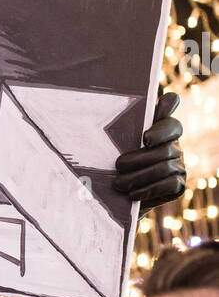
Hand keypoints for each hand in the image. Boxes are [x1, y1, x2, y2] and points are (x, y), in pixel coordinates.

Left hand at [112, 91, 184, 213]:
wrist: (120, 193)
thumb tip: (148, 102)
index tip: (146, 138)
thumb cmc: (119, 161)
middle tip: (118, 165)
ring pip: (165, 168)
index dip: (162, 130)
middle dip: (139, 159)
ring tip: (119, 183)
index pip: (172, 124)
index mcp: (164, 132)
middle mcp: (175, 147)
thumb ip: (131, 122)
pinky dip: (149, 190)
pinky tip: (133, 193)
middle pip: (165, 150)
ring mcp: (179, 166)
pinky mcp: (178, 185)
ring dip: (139, 177)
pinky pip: (169, 185)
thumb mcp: (120, 141)